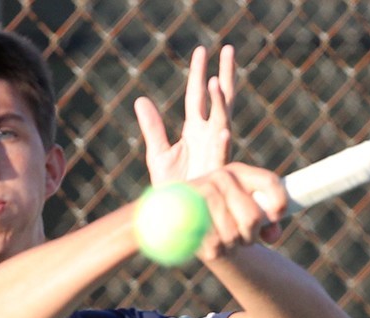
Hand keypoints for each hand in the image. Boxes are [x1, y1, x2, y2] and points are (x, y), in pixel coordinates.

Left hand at [135, 45, 235, 185]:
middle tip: (228, 49)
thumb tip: (141, 100)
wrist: (180, 216)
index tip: (202, 50)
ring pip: (222, 122)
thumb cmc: (173, 187)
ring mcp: (214, 153)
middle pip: (220, 99)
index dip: (199, 73)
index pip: (198, 95)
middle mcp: (209, 136)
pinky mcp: (215, 173)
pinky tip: (221, 132)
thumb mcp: (158, 154)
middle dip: (224, 75)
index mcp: (196, 129)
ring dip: (220, 104)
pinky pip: (220, 158)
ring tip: (216, 83)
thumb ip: (152, 127)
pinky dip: (221, 145)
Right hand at [186, 162, 287, 258]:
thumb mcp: (248, 216)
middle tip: (244, 239)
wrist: (183, 214)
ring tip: (224, 240)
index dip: (278, 202)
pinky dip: (215, 250)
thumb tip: (272, 235)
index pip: (269, 182)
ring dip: (231, 245)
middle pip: (252, 218)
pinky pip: (212, 243)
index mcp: (239, 172)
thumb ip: (268, 223)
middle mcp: (221, 177)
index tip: (276, 218)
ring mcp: (201, 191)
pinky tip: (209, 244)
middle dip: (251, 236)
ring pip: (232, 235)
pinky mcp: (183, 209)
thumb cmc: (225, 218)